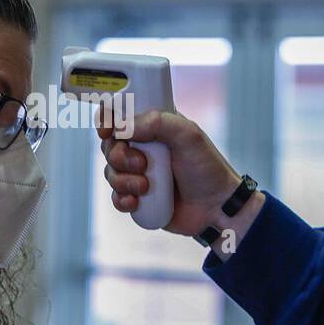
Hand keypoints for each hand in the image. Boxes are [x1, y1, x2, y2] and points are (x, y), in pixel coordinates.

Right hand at [95, 105, 246, 237]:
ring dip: (124, 181)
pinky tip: (137, 202)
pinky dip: (122, 199)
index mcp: (153, 126)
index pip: (120, 115)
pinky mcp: (137, 197)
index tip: (107, 130)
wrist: (216, 208)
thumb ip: (158, 122)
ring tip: (146, 186)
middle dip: (119, 157)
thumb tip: (123, 126)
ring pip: (110, 172)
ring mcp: (138, 173)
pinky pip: (115, 197)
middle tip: (142, 164)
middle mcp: (143, 148)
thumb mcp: (188, 135)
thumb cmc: (207, 168)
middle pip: (110, 146)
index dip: (107, 120)